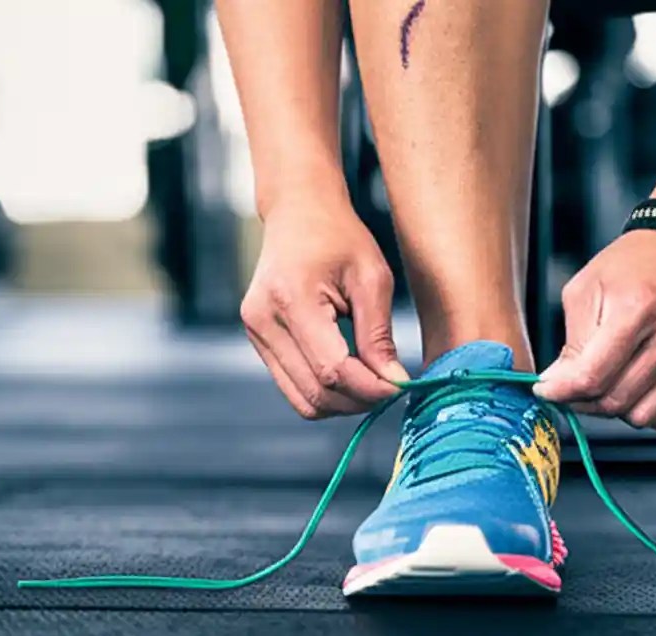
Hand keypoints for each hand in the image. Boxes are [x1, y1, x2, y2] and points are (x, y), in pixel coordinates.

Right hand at [241, 199, 409, 418]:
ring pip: (302, 399)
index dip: (370, 388)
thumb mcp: (372, 278)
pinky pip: (293, 386)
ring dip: (342, 403)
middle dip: (358, 400)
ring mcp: (255, 333)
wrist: (298, 212)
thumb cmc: (339, 236)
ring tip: (372, 382)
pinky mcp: (257, 340)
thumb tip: (395, 383)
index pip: (332, 369)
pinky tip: (350, 374)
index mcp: (291, 299)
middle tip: (391, 387)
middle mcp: (263, 320)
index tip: (400, 386)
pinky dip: (325, 391)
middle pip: (315, 392)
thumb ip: (380, 335)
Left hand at [533, 229, 655, 431]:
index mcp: (639, 307)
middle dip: (584, 401)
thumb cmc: (629, 267)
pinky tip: (635, 385)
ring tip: (608, 381)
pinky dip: (645, 410)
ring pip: (643, 417)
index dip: (561, 392)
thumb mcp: (584, 291)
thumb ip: (571, 344)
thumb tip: (557, 386)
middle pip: (617, 400)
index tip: (546, 391)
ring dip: (616, 409)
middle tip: (572, 388)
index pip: (593, 375)